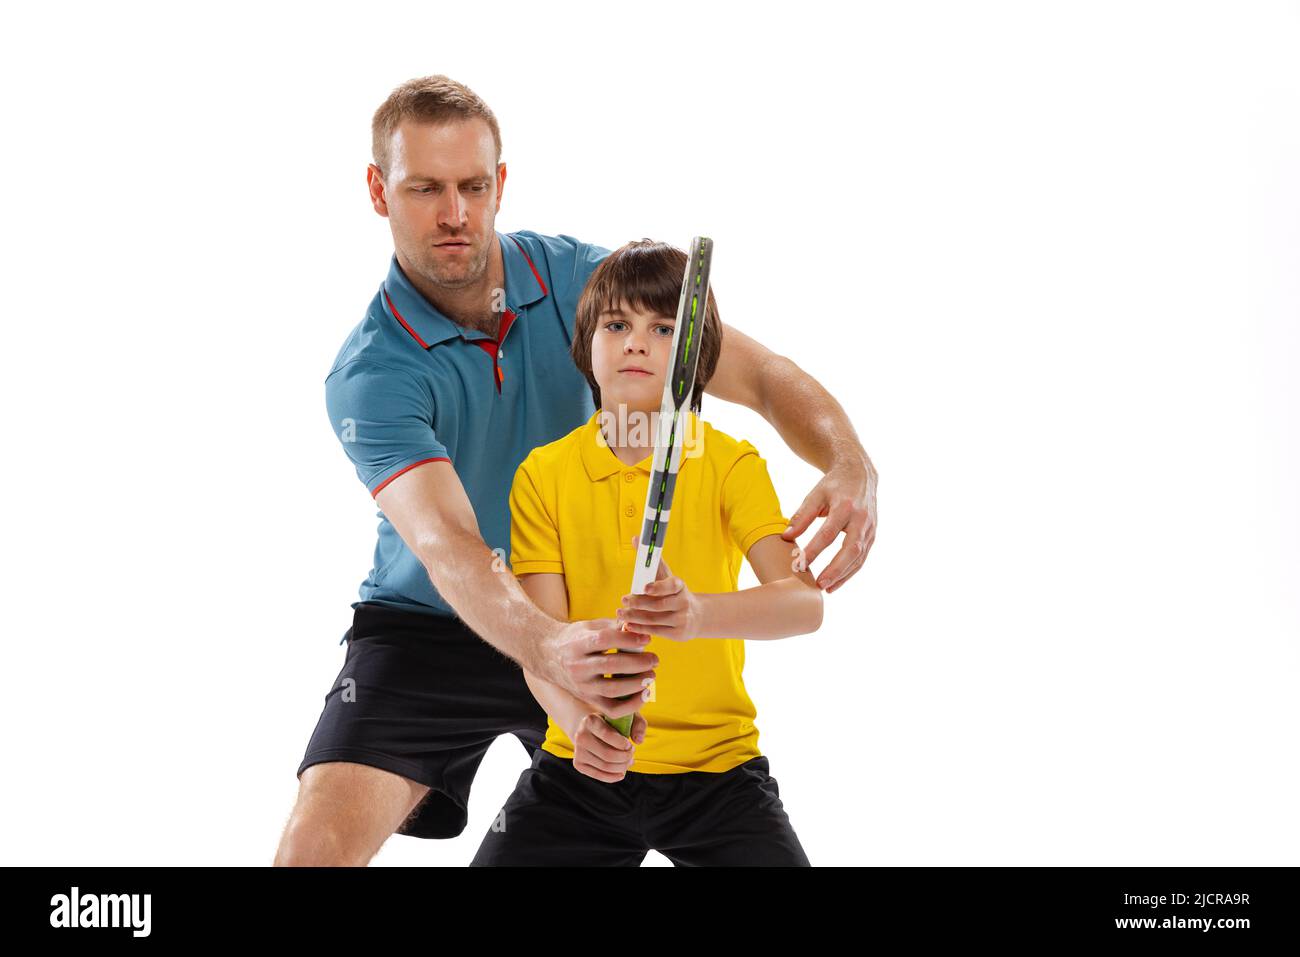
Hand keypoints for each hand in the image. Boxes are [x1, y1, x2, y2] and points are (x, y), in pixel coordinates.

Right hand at [541, 617, 657, 716]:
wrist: (550, 656)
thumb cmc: (577, 638)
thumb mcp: (591, 626)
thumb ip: (615, 627)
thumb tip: (640, 629)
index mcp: (577, 644)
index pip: (604, 640)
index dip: (628, 639)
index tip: (647, 639)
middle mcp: (578, 666)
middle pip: (611, 665)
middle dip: (637, 663)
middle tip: (654, 660)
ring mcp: (583, 686)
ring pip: (612, 690)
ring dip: (637, 684)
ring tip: (651, 676)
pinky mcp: (589, 700)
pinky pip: (612, 709)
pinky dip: (631, 705)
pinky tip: (644, 694)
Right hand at [571, 712, 646, 782]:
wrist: (592, 729)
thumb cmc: (613, 722)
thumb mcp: (626, 717)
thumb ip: (638, 724)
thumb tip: (639, 741)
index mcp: (590, 720)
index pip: (608, 736)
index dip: (623, 744)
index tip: (630, 744)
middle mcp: (580, 736)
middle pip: (608, 755)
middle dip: (625, 757)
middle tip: (631, 753)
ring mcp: (578, 751)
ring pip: (605, 767)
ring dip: (622, 767)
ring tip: (628, 760)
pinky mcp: (578, 764)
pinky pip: (599, 776)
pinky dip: (614, 776)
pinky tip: (622, 771)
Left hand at [616, 535, 700, 640]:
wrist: (696, 616)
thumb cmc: (674, 592)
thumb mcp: (666, 576)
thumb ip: (651, 561)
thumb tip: (635, 538)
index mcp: (680, 586)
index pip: (670, 585)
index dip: (657, 586)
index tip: (644, 587)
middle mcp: (684, 602)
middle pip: (658, 604)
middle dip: (638, 603)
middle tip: (623, 600)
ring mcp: (682, 619)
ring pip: (654, 619)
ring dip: (635, 617)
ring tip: (621, 613)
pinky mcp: (679, 634)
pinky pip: (656, 631)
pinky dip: (641, 628)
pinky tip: (629, 624)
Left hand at [781, 457, 877, 593]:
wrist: (860, 475)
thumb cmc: (834, 486)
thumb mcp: (815, 495)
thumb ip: (802, 516)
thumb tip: (786, 536)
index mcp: (845, 506)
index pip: (829, 533)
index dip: (815, 550)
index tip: (800, 562)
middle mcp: (861, 519)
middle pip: (851, 549)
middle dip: (835, 569)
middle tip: (819, 584)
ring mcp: (870, 528)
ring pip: (859, 557)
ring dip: (843, 575)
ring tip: (826, 588)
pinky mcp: (872, 535)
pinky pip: (862, 558)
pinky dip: (850, 572)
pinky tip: (836, 583)